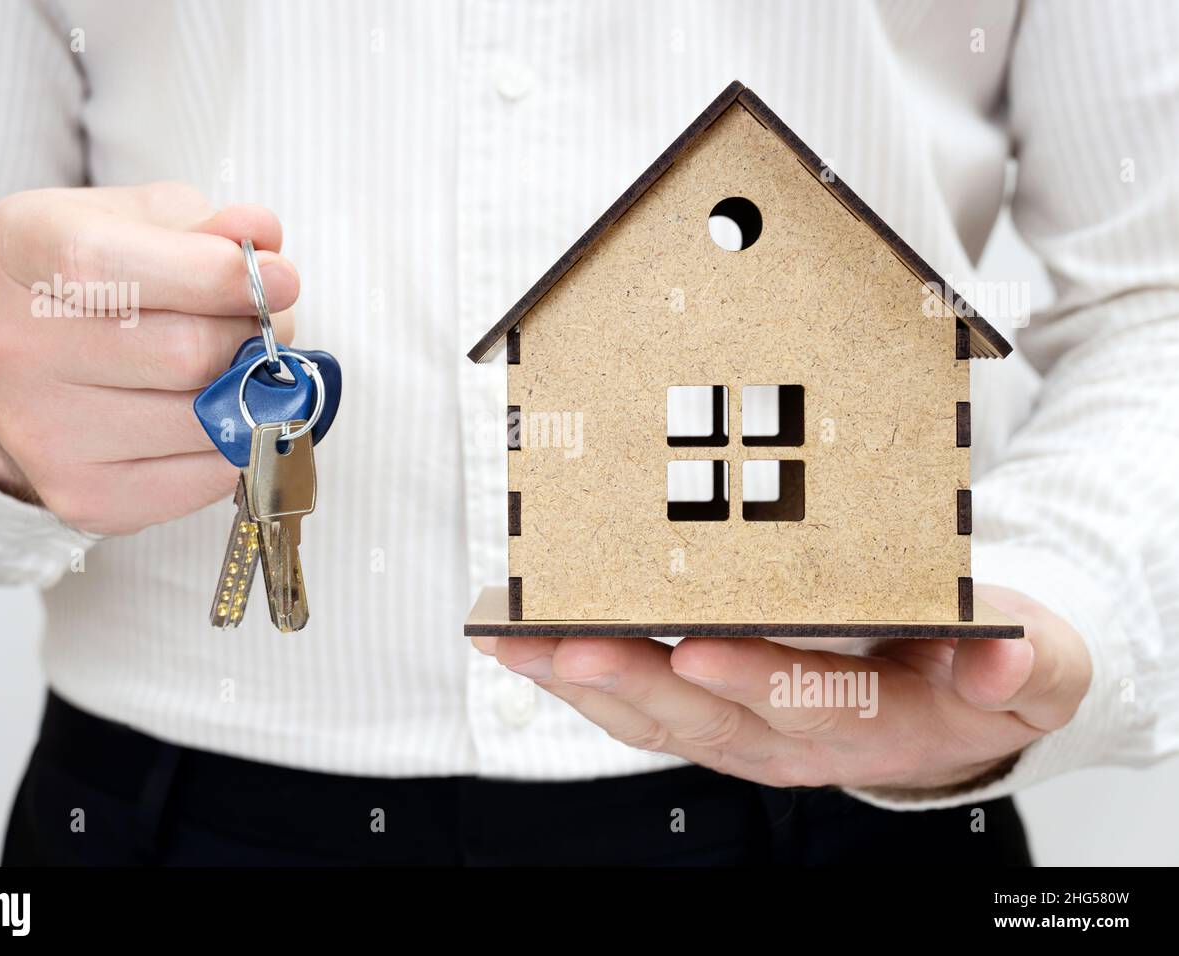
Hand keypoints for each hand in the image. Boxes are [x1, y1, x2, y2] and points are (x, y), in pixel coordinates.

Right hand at [0, 182, 297, 534]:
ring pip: (206, 420)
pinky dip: (240, 444)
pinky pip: (207, 476)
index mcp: (17, 248)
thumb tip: (264, 239)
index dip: (210, 275)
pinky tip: (222, 414)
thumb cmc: (107, 281)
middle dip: (249, 338)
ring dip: (252, 393)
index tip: (281, 278)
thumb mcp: (148, 222)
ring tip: (237, 368)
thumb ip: (210, 227)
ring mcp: (40, 433)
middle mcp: (11, 346)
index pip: (105, 266)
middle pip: (182, 354)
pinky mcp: (85, 497)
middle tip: (259, 327)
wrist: (38, 366)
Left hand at [474, 585, 1091, 792]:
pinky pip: (640, 708)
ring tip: (521, 644)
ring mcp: (745, 733)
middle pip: (707, 719)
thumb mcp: (1033, 662)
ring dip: (586, 684)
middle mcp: (795, 740)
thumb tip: (1003, 665)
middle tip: (569, 643)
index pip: (809, 705)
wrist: (956, 701)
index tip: (698, 650)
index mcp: (876, 724)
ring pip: (656, 719)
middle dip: (634, 683)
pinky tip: (532, 650)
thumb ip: (1027, 662)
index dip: (754, 681)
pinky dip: (583, 680)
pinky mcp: (712, 717)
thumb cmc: (982, 668)